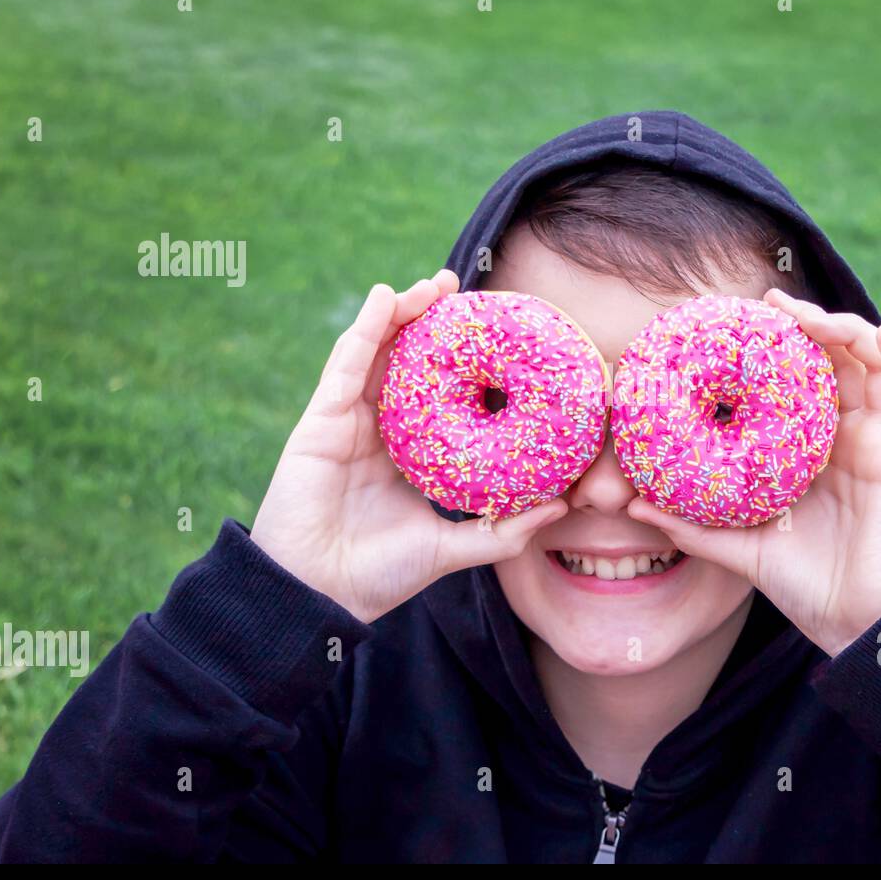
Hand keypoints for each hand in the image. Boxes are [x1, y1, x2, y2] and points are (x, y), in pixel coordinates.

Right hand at [250, 272, 566, 622]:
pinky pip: (346, 365)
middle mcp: (378, 431)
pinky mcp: (322, 420)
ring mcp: (347, 421)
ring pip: (376, 353)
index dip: (460, 364)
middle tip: (462, 291)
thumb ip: (502, 530)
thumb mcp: (453, 548)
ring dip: (403, 313)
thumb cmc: (380, 575)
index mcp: (407, 455)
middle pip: (405, 363)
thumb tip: (560, 507)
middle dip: (432, 325)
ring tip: (435, 285)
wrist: (320, 594)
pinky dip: (365, 329)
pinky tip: (384, 297)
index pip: (436, 396)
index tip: (493, 335)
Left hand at [627, 289, 880, 656]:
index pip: (803, 378)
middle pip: (842, 358)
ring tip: (819, 318)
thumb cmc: (803, 586)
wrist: (855, 625)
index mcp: (815, 448)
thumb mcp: (740, 547)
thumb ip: (692, 524)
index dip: (783, 343)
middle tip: (775, 304)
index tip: (748, 318)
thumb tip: (631, 504)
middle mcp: (852, 437)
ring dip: (856, 330)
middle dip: (814, 322)